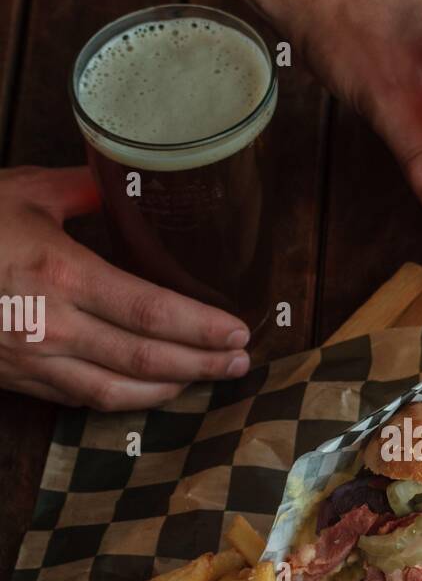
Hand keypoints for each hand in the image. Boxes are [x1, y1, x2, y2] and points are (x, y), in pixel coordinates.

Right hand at [0, 166, 250, 409]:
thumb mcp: (22, 193)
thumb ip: (84, 190)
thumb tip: (127, 181)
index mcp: (60, 275)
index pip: (151, 311)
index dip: (202, 329)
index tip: (238, 332)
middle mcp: (51, 327)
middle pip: (146, 360)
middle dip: (202, 366)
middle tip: (240, 364)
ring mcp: (33, 361)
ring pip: (117, 393)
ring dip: (170, 390)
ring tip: (205, 378)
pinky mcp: (18, 380)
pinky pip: (82, 399)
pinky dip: (124, 399)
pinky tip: (148, 389)